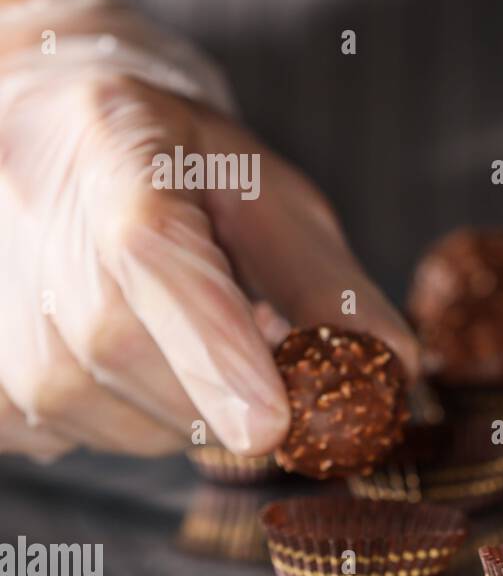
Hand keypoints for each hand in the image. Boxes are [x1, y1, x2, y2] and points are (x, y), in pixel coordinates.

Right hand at [0, 0, 416, 459]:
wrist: (62, 140)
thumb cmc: (186, 171)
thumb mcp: (270, 196)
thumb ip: (327, 284)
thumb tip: (393, 370)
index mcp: (120, 155)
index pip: (154, 260)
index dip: (212, 350)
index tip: (270, 426)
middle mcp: (30, 227)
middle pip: (131, 356)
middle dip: (220, 383)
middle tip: (247, 338)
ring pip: (116, 417)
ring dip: (181, 403)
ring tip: (178, 328)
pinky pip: (78, 435)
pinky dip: (130, 414)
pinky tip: (130, 352)